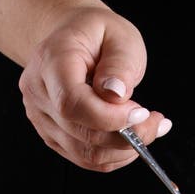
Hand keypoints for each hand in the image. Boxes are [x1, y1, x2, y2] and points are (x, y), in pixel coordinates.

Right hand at [19, 6, 171, 171]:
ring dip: (125, 149)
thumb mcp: (120, 35)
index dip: (109, 117)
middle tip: (155, 122)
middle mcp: (38, 92)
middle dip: (126, 135)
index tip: (142, 113)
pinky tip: (133, 137)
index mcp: (51, 60)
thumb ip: (120, 64)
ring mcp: (41, 117)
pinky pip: (86, 158)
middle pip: (81, 132)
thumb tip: (116, 95)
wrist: (72, 38)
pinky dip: (115, 155)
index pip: (72, 103)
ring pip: (86, 153)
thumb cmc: (98, 35)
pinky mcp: (53, 136)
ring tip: (149, 127)